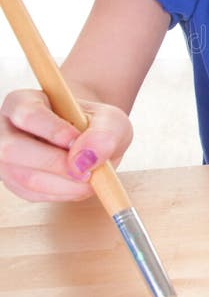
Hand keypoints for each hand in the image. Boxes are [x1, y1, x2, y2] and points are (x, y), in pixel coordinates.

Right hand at [0, 89, 132, 201]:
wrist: (90, 142)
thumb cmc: (95, 125)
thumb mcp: (109, 120)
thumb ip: (104, 134)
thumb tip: (86, 159)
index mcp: (23, 102)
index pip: (28, 114)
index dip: (53, 130)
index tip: (78, 140)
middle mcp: (6, 129)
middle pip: (12, 149)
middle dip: (54, 163)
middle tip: (87, 171)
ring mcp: (6, 159)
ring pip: (23, 177)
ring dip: (62, 184)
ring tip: (90, 178)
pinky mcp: (14, 183)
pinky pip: (32, 194)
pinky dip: (61, 194)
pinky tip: (79, 185)